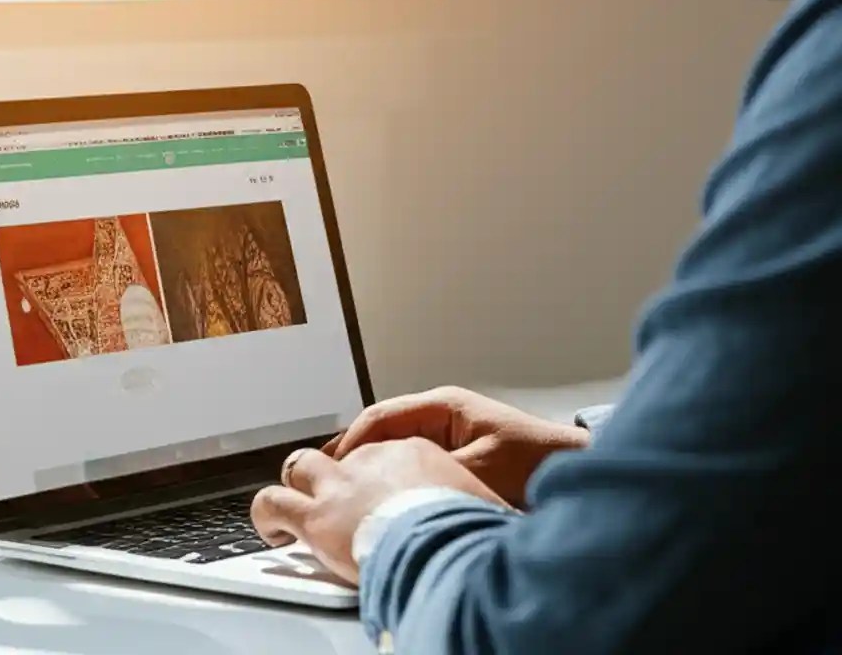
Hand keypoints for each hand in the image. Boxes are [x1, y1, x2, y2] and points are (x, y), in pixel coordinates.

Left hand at [250, 438, 508, 584]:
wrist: (451, 540)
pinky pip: (275, 503)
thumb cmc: (471, 526)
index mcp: (416, 452)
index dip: (373, 471)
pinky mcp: (316, 513)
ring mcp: (340, 483)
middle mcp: (374, 459)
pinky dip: (267, 512)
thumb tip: (474, 524)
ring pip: (300, 467)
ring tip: (288, 505)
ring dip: (294, 483)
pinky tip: (271, 529)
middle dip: (331, 469)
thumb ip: (464, 507)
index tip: (372, 488)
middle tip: (327, 491)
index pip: (384, 451)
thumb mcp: (482, 507)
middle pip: (341, 454)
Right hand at [324, 387, 590, 507]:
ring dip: (372, 466)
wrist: (578, 470)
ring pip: (394, 447)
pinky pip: (412, 461)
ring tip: (347, 490)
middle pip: (381, 430)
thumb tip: (391, 486)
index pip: (379, 418)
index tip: (333, 469)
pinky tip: (383, 497)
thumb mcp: (478, 469)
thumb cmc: (538, 463)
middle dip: (353, 455)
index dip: (351, 444)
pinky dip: (393, 476)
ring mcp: (448, 434)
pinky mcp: (456, 455)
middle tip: (326, 479)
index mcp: (443, 406)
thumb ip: (432, 475)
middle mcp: (441, 415)